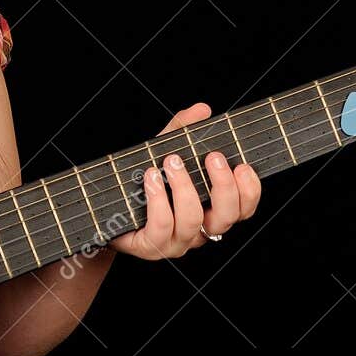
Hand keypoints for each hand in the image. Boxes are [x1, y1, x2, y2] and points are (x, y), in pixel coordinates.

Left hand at [109, 102, 261, 259]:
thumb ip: (183, 131)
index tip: (242, 165)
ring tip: (171, 162)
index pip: (243, 209)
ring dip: (184, 188)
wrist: (106, 212)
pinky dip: (158, 200)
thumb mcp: (163, 151)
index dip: (249, 191)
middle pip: (226, 218)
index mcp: (211, 210)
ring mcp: (176, 241)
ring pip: (193, 220)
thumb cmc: (143, 182)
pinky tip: (150, 177)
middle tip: (212, 157)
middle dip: (223, 186)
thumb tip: (201, 109)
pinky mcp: (151, 246)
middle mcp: (199, 230)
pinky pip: (162, 227)